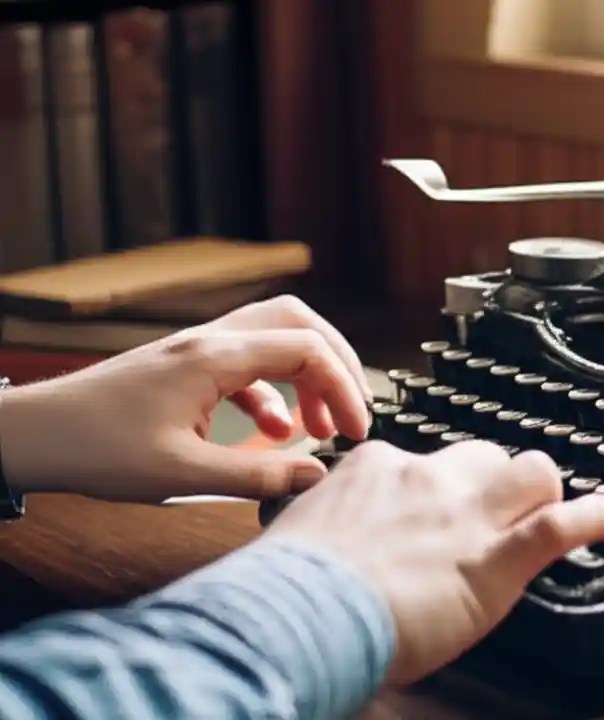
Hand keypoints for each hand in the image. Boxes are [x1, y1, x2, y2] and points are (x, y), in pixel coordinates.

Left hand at [0, 295, 373, 501]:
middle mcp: (210, 341)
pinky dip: (274, 390)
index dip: (343, 388)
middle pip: (298, 323)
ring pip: (274, 337)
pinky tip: (274, 430)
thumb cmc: (96, 450)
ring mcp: (196, 351)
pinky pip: (248, 362)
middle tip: (352, 410)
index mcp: (215, 358)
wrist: (33, 436)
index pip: (307, 349)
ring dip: (306, 375)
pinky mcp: (184, 368)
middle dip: (336, 364)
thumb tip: (315, 478)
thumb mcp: (182, 475)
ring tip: (319, 427)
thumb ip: (256, 476)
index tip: (354, 431)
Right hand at [263, 439, 603, 684]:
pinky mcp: (493, 558)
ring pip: (531, 473)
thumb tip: (326, 545)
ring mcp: (465, 515)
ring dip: (542, 493)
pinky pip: (561, 524)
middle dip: (492, 484)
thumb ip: (329, 529)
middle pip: (484, 458)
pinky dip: (595, 518)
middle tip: (489, 518)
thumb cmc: (285, 589)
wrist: (293, 615)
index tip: (432, 512)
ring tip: (549, 510)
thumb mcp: (300, 537)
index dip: (435, 489)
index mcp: (376, 469)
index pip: (423, 462)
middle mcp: (427, 480)